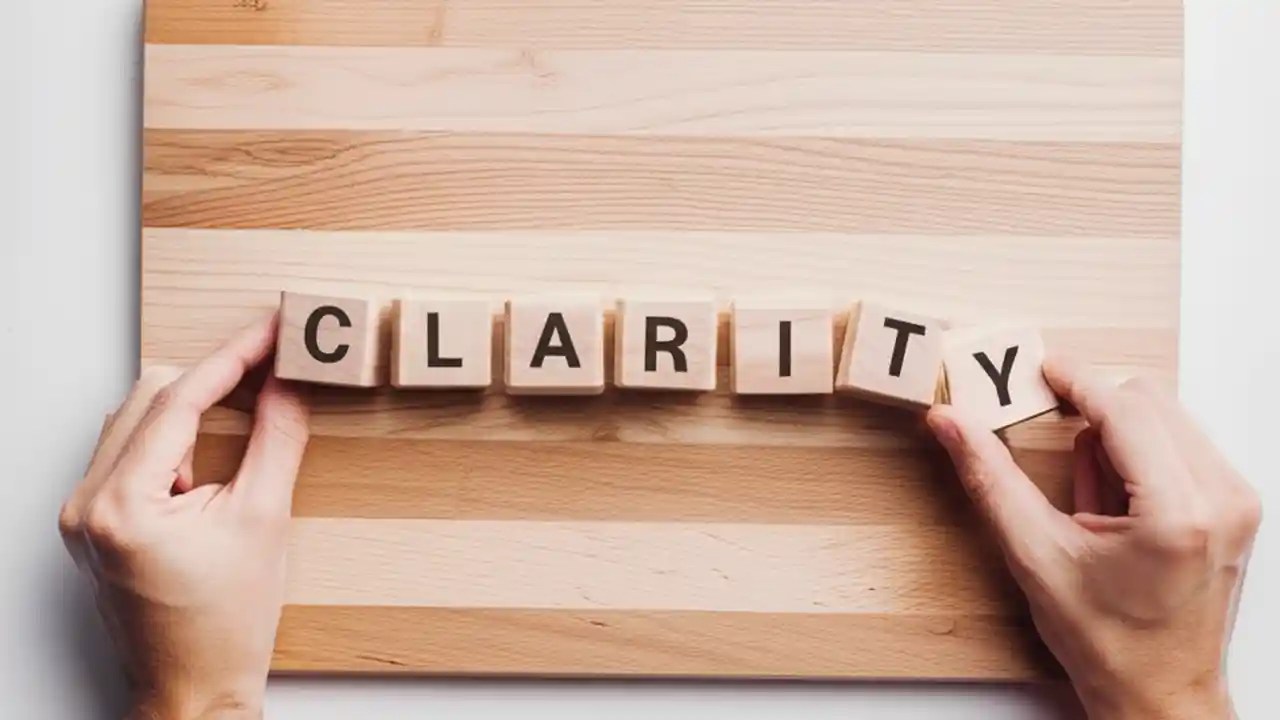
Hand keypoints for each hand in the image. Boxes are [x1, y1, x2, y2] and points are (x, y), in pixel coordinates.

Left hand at [59, 313, 309, 719]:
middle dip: (212, 381)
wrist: (194, 687)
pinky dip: (170, 440)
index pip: (179, 400)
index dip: (234, 358)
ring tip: (242, 423)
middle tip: (270, 369)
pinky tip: (206, 461)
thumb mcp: (264, 519)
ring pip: (135, 419)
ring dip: (189, 410)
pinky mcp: (91, 522)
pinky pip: (127, 451)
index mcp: (122, 504)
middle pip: (149, 397)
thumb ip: (277, 438)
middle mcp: (87, 503)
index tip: (273, 333)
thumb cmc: (225, 624)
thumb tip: (289, 381)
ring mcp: (82, 513)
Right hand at [927, 357, 1259, 719]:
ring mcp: (1236, 503)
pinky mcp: (1237, 508)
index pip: (1125, 410)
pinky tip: (1114, 502)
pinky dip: (1142, 456)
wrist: (1160, 694)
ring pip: (1170, 419)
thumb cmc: (1107, 642)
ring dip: (1119, 433)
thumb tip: (953, 424)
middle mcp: (1222, 500)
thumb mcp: (1035, 556)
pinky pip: (1185, 446)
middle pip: (1151, 403)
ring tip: (1090, 495)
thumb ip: (989, 479)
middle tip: (1050, 425)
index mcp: (1178, 514)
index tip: (1041, 368)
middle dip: (1095, 408)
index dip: (1076, 381)